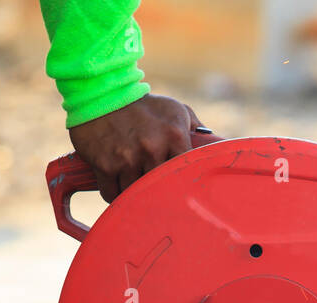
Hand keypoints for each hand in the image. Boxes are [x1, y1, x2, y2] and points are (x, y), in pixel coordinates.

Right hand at [68, 94, 202, 201]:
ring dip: (133, 194)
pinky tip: (117, 185)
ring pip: (135, 194)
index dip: (180, 186)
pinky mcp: (105, 165)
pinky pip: (112, 194)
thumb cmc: (143, 106)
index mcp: (175, 136)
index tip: (177, 191)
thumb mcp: (174, 110)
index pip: (185, 174)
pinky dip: (114, 194)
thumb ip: (195, 129)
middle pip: (160, 189)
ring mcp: (128, 158)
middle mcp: (152, 148)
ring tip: (133, 184)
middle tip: (154, 195)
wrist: (101, 93)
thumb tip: (216, 147)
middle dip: (156, 193)